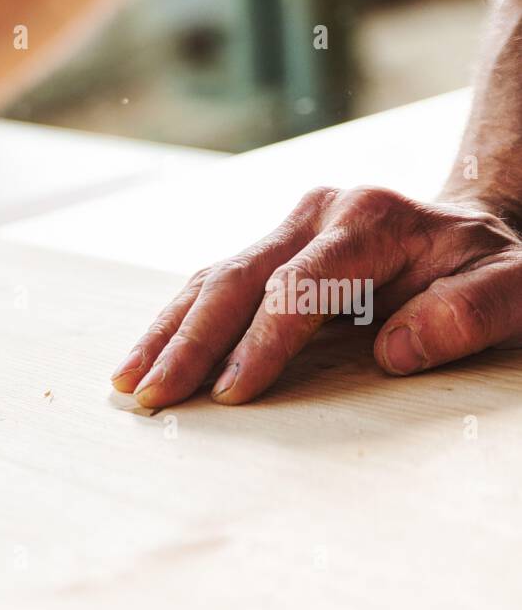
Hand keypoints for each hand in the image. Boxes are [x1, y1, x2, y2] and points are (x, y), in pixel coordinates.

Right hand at [111, 185, 521, 407]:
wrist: (471, 229)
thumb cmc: (489, 268)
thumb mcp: (514, 286)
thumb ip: (470, 312)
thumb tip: (395, 351)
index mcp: (368, 220)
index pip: (299, 285)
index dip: (262, 341)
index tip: (232, 393)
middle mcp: (316, 214)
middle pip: (235, 278)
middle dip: (188, 343)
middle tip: (152, 395)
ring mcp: (285, 228)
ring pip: (210, 279)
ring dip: (165, 334)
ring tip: (126, 382)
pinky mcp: (267, 249)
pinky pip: (210, 285)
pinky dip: (173, 325)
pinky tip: (143, 360)